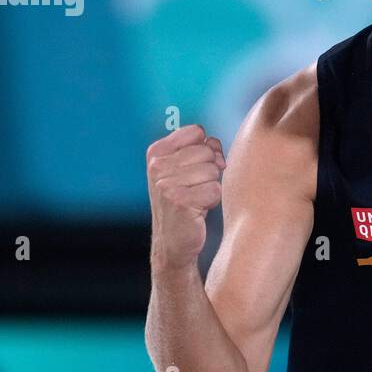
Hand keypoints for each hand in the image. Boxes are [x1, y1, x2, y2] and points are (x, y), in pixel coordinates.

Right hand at [147, 124, 226, 270]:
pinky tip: (198, 210)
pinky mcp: (180, 201)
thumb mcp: (184, 168)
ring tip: (195, 198)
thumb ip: (201, 148)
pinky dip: (212, 201)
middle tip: (196, 187)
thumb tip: (215, 144)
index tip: (198, 165)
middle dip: (210, 170)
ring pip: (213, 170)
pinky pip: (215, 190)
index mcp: (156, 152)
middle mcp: (157, 166)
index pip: (196, 131)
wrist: (172, 240)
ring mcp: (166, 184)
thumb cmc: (184, 200)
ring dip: (211, 186)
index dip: (206, 147)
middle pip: (207, 151)